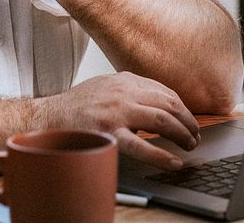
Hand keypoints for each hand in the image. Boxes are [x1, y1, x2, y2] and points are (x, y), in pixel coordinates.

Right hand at [40, 72, 199, 170]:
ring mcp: (116, 111)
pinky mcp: (109, 132)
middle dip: (188, 120)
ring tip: (190, 145)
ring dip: (182, 134)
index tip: (189, 120)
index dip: (181, 107)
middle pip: (168, 103)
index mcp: (124, 80)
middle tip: (195, 135)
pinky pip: (141, 145)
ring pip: (162, 119)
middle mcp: (123, 91)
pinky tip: (173, 162)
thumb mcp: (105, 87)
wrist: (48, 117)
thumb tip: (156, 105)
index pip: (164, 91)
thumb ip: (129, 91)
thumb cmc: (76, 106)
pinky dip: (161, 155)